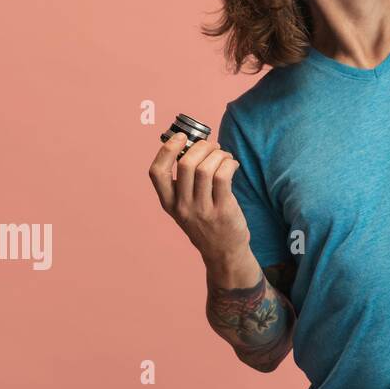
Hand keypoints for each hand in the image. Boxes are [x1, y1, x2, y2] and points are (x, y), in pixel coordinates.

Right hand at [148, 134, 250, 265]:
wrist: (223, 252)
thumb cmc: (206, 222)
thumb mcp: (185, 206)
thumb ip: (185, 182)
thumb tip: (196, 145)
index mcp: (168, 202)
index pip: (157, 172)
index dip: (166, 150)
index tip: (181, 136)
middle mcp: (182, 206)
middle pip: (185, 164)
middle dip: (201, 147)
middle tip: (212, 146)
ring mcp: (202, 209)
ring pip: (206, 168)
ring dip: (218, 154)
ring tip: (224, 156)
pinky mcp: (222, 210)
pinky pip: (224, 176)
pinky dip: (229, 163)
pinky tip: (233, 164)